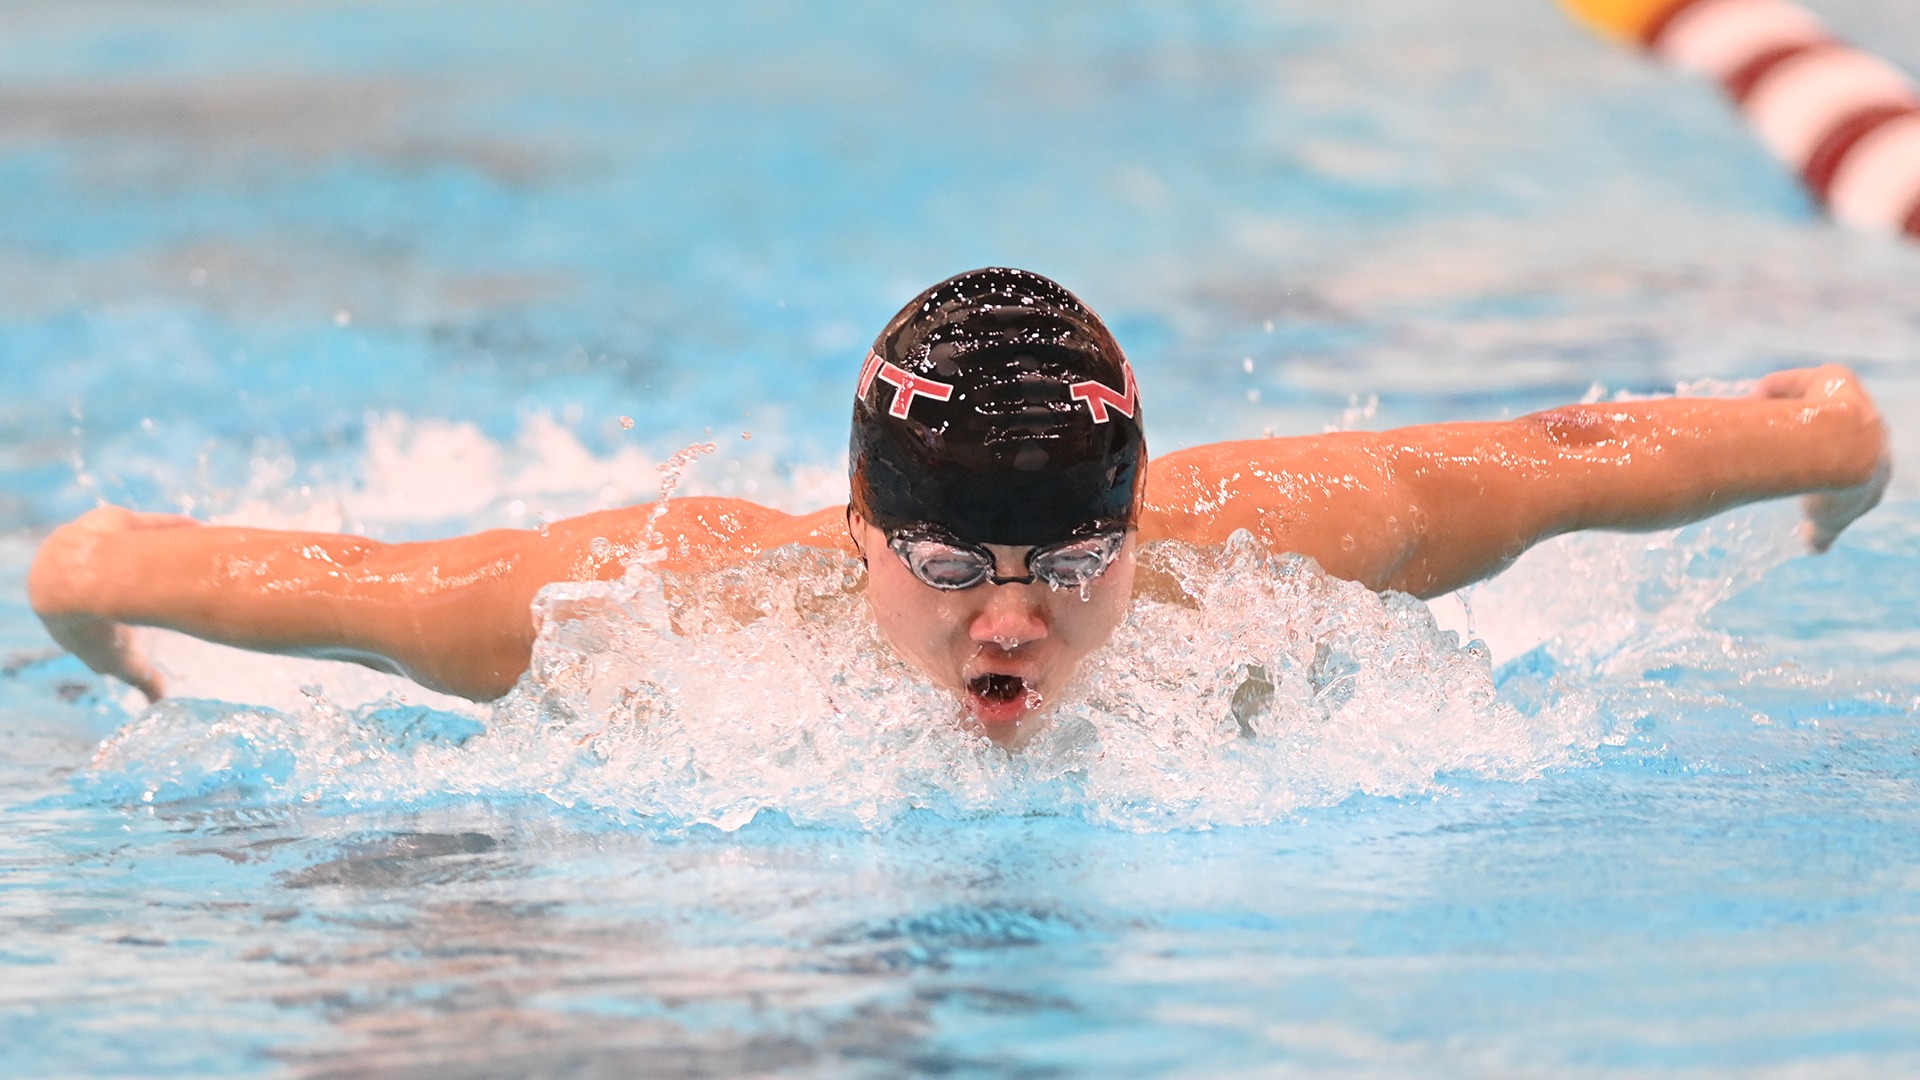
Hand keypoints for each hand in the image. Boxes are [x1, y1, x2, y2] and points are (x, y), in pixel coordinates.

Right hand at [27, 507, 199, 701]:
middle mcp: (91, 575)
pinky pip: (146, 522)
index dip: (126, 616)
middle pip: (122, 575)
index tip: (151, 618)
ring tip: (190, 554)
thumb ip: (143, 679)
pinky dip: (170, 526)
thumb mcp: (121, 662)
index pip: (106, 613)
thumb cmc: (96, 627)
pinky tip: (196, 528)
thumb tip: (160, 702)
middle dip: (145, 579)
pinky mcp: (113, 521)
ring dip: (158, 549)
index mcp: (84, 608)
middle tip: (176, 584)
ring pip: (134, 545)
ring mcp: (101, 545)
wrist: (75, 578)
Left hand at [1753, 365, 1891, 551]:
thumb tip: (1816, 547)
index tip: (1801, 474)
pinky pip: (1804, 381)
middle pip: (1836, 429)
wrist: (1845, 452)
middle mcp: (1872, 430)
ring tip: (1760, 421)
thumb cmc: (1834, 491)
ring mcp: (1856, 403)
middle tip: (1775, 442)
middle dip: (1808, 435)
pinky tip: (1752, 398)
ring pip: (1820, 402)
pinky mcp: (1838, 379)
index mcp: (1877, 464)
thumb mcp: (1827, 522)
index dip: (1827, 470)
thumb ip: (1822, 535)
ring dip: (1792, 410)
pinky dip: (1778, 388)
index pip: (1854, 466)